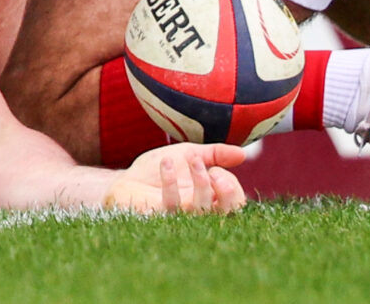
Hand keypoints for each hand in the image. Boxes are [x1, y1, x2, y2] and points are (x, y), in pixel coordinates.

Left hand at [101, 144, 247, 213]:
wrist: (127, 180)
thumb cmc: (161, 170)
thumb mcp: (190, 153)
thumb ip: (216, 153)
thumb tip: (243, 154)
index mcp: (211, 198)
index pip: (235, 201)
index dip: (231, 187)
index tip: (217, 169)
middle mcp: (199, 211)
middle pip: (227, 214)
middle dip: (228, 194)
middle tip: (216, 173)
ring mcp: (180, 216)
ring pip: (202, 210)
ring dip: (201, 183)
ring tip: (192, 158)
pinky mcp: (160, 216)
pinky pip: (172, 205)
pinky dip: (171, 182)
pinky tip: (166, 163)